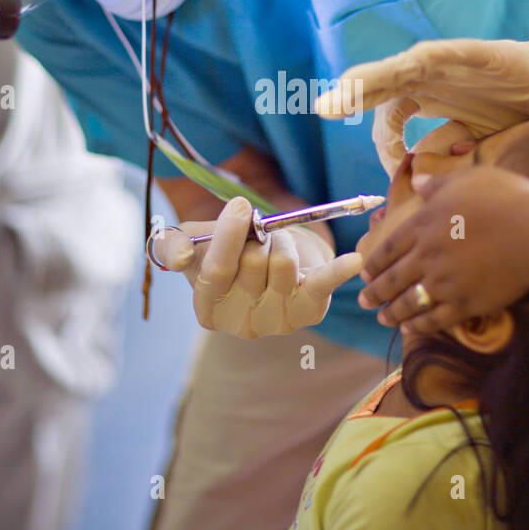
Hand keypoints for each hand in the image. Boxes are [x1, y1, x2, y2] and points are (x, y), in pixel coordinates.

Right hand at [154, 196, 363, 337]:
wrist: (264, 259)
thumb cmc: (224, 251)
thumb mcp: (191, 244)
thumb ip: (173, 246)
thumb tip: (182, 254)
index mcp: (208, 310)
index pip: (215, 273)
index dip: (228, 236)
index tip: (241, 205)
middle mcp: (241, 324)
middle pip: (252, 266)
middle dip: (256, 236)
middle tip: (258, 232)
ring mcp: (278, 322)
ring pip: (283, 265)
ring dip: (281, 240)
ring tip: (276, 242)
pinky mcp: (309, 311)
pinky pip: (324, 287)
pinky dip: (339, 272)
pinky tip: (356, 261)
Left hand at [315, 38, 528, 175]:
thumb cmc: (515, 110)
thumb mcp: (473, 142)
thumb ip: (444, 158)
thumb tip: (418, 181)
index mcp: (427, 98)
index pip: (390, 118)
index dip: (384, 144)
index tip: (394, 172)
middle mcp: (431, 79)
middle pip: (382, 86)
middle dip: (353, 96)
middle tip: (324, 108)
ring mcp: (451, 64)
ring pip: (403, 67)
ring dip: (376, 75)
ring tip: (348, 86)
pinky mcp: (477, 54)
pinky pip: (448, 55)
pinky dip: (429, 57)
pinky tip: (413, 61)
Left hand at [357, 165, 528, 333]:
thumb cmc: (504, 199)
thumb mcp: (465, 180)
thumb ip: (437, 184)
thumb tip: (418, 179)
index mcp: (424, 225)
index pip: (390, 248)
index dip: (375, 262)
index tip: (365, 273)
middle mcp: (427, 257)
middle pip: (393, 279)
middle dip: (375, 292)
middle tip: (364, 300)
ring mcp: (445, 283)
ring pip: (409, 303)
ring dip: (392, 312)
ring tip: (382, 318)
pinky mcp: (465, 304)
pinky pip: (434, 320)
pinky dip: (419, 326)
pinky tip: (410, 328)